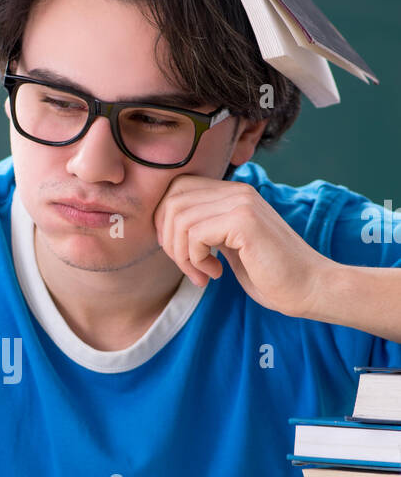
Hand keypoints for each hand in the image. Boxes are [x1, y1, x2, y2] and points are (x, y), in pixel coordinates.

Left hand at [152, 173, 330, 317]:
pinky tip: (215, 273)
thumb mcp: (230, 246)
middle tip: (189, 267)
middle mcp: (237, 190)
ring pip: (180, 218)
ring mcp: (241, 202)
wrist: (310, 287)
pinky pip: (195, 234)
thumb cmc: (270, 274)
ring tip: (202, 274)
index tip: (181, 253)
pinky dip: (195, 259)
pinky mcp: (243, 221)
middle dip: (169, 239)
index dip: (166, 222)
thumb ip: (206, 229)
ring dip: (182, 255)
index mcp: (233, 193)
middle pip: (173, 200)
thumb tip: (167, 228)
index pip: (178, 189)